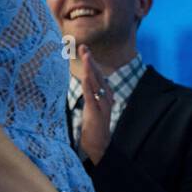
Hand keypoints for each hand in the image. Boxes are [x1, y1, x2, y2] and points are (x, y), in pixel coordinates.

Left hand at [77, 45, 112, 163]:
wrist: (100, 145)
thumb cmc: (95, 129)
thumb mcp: (93, 110)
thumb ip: (92, 97)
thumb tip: (88, 86)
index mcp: (105, 96)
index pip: (99, 76)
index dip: (92, 63)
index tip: (86, 51)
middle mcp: (106, 97)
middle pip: (98, 75)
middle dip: (91, 60)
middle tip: (84, 47)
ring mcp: (102, 103)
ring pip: (96, 82)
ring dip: (90, 68)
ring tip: (86, 55)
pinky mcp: (96, 111)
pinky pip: (92, 95)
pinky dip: (89, 84)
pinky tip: (85, 75)